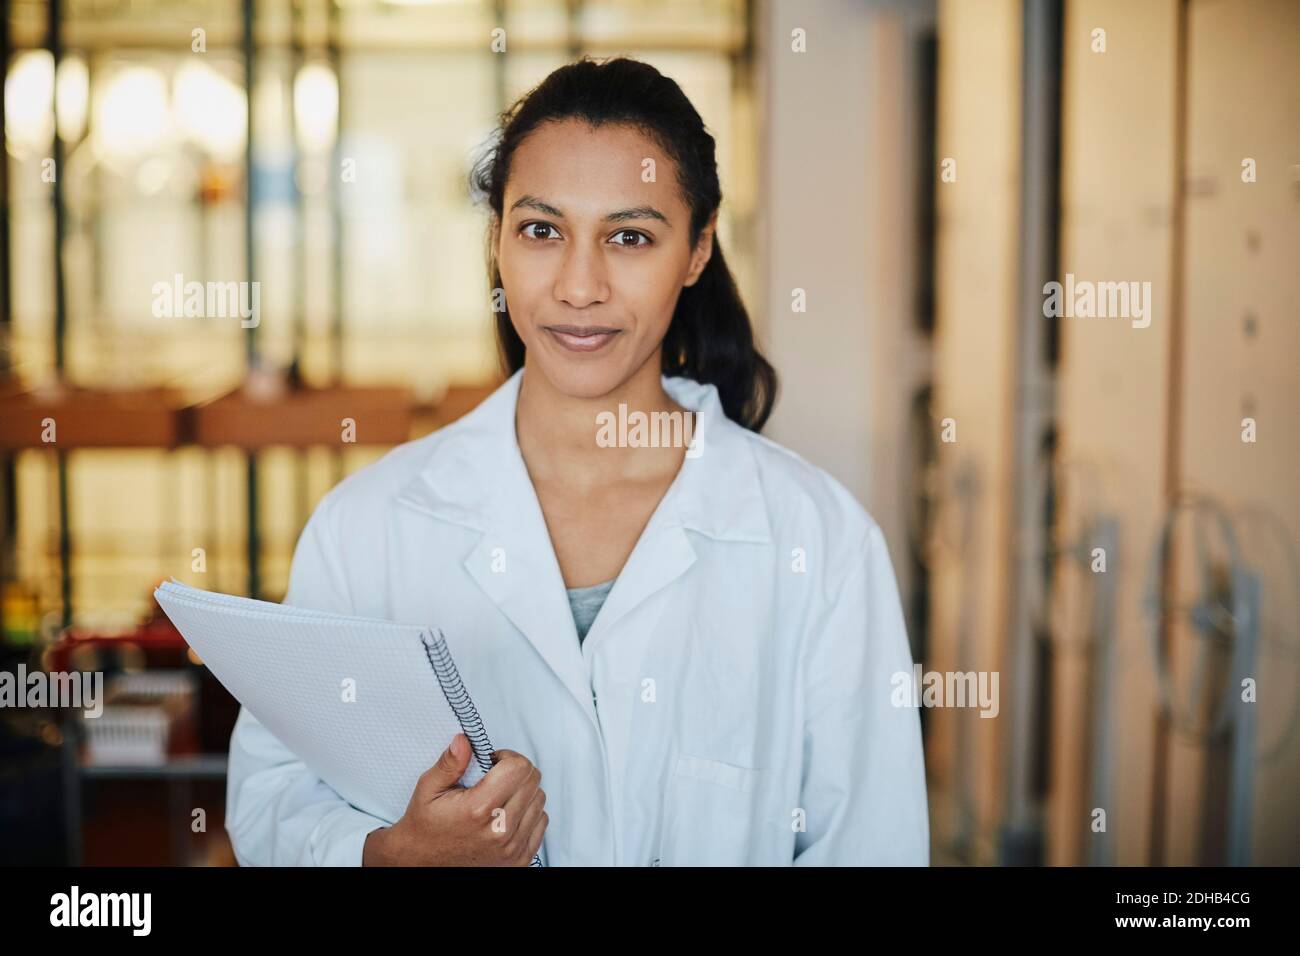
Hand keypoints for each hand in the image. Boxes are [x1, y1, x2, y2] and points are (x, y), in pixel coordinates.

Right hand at [362, 733, 546, 865]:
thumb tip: (464, 740)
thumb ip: (450, 763)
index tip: (493, 762)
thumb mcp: (428, 789)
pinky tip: (507, 812)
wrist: (422, 863)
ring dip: (523, 791)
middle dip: (516, 771)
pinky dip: (529, 812)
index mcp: (478, 809)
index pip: (519, 768)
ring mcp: (512, 848)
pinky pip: (541, 821)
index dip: (506, 757)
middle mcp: (499, 831)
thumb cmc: (426, 825)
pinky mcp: (519, 859)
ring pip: (539, 799)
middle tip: (495, 777)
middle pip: (533, 781)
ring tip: (499, 796)